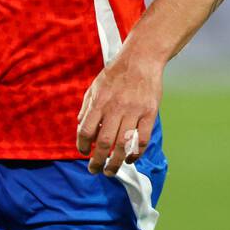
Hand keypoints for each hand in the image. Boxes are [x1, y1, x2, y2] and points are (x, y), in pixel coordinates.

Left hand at [76, 53, 161, 175]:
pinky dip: (136, 153)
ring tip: (111, 170)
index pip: (86, 131)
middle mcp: (116, 108)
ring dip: (115, 162)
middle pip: (104, 143)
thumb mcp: (95, 86)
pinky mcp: (150, 113)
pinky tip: (130, 158)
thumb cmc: (117, 72)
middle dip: (97, 161)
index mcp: (100, 102)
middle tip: (95, 170)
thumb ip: (87, 106)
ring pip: (123, 145)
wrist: (142, 58)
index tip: (83, 152)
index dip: (83, 146)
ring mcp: (134, 111)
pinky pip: (142, 139)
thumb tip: (80, 125)